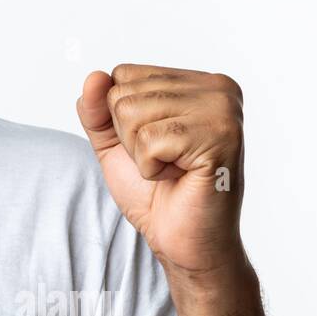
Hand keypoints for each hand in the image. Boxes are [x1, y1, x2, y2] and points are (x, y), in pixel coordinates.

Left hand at [76, 64, 244, 278]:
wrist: (182, 241)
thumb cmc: (155, 193)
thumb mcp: (114, 142)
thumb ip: (98, 108)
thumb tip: (94, 77)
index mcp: (197, 81)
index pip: (123, 74)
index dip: (121, 119)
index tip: (155, 144)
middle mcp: (217, 88)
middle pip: (124, 94)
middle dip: (129, 138)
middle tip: (165, 162)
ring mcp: (223, 110)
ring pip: (132, 114)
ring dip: (140, 154)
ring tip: (172, 169)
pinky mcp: (220, 137)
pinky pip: (148, 140)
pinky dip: (151, 168)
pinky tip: (179, 177)